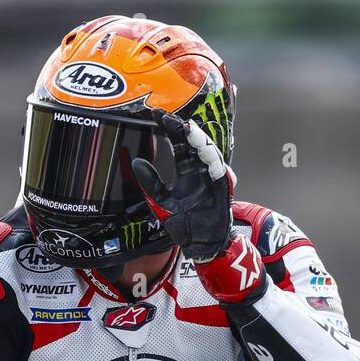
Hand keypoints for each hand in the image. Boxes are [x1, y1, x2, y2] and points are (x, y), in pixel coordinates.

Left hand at [132, 110, 233, 262]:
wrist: (199, 245)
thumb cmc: (185, 224)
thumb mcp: (161, 201)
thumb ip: (151, 182)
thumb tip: (137, 162)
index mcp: (187, 171)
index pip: (179, 143)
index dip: (169, 129)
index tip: (155, 116)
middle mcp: (200, 171)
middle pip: (193, 143)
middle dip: (182, 128)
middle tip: (168, 117)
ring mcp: (212, 178)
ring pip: (208, 152)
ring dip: (197, 139)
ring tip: (186, 128)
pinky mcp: (222, 189)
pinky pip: (219, 171)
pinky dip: (213, 160)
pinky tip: (203, 150)